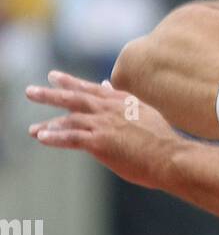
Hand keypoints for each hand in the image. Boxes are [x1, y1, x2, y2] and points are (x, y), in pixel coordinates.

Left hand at [25, 71, 182, 189]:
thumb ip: (126, 103)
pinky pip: (71, 138)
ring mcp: (103, 124)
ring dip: (48, 123)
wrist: (171, 156)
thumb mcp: (146, 114)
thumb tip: (112, 89)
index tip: (55, 77)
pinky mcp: (100, 141)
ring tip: (31, 129)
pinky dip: (55, 138)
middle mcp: (109, 108)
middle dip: (51, 94)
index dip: (72, 82)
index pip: (92, 88)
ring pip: (69, 118)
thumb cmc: (163, 142)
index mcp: (122, 101)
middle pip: (74, 97)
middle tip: (31, 92)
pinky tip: (42, 138)